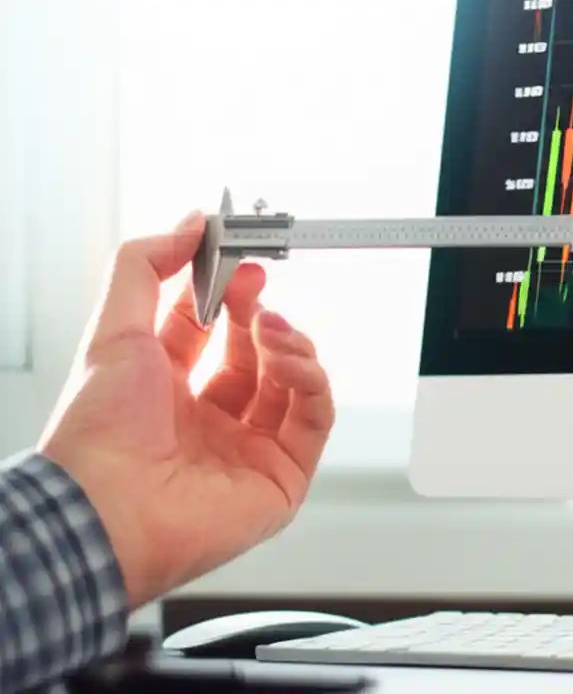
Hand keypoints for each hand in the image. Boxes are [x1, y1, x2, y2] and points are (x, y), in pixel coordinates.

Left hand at [39, 212, 334, 607]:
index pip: (207, 332)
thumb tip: (189, 224)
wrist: (105, 509)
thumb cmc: (96, 436)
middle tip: (259, 288)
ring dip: (289, 345)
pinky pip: (314, 419)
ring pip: (292, 385)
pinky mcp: (281, 480)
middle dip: (262, 316)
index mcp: (163, 395)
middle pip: (255, 356)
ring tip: (270, 326)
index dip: (226, 294)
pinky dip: (310, 380)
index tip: (238, 262)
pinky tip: (286, 357)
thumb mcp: (112, 328)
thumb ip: (145, 265)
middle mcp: (206, 424)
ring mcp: (246, 452)